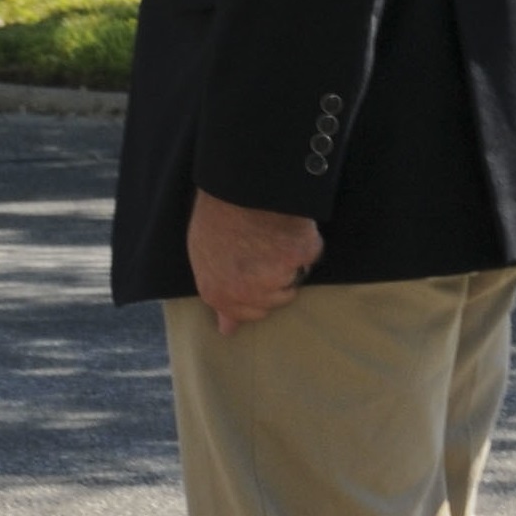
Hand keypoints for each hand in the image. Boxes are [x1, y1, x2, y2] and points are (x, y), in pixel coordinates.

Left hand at [187, 188, 322, 336]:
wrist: (235, 185)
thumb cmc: (217, 217)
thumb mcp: (204, 257)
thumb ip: (219, 295)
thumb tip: (228, 329)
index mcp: (219, 293)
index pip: (248, 314)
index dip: (255, 293)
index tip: (255, 274)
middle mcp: (248, 293)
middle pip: (277, 299)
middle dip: (274, 277)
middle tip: (260, 246)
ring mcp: (276, 276)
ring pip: (296, 279)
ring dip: (290, 259)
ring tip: (270, 232)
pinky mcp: (300, 256)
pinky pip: (311, 253)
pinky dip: (305, 239)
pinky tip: (285, 224)